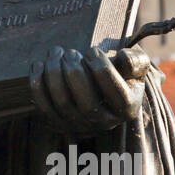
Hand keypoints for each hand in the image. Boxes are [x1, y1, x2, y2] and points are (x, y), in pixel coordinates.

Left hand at [27, 44, 152, 134]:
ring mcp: (78, 124)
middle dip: (74, 71)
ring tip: (56, 52)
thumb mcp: (136, 66)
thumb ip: (136, 60)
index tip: (93, 50)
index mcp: (126, 108)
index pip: (114, 91)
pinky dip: (37, 83)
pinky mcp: (56, 121)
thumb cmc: (120, 74)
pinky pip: (43, 104)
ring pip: (62, 102)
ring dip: (54, 73)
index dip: (101, 67)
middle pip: (86, 102)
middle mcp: (103, 122)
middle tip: (71, 52)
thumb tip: (123, 57)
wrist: (102, 92)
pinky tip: (39, 64)